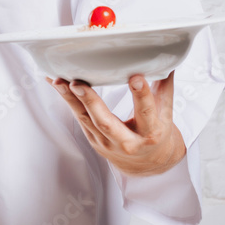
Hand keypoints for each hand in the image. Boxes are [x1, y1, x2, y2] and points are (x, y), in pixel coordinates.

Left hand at [45, 71, 186, 175]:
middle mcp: (127, 142)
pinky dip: (66, 100)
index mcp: (150, 134)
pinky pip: (78, 118)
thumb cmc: (157, 133)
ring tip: (59, 81)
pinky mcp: (93, 140)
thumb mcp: (166, 113)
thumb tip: (168, 60)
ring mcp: (106, 143)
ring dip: (70, 100)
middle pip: (106, 122)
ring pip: (86, 120)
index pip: (146, 113)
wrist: (147, 163)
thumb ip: (165, 87)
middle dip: (91, 103)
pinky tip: (56, 84)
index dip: (142, 96)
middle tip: (78, 83)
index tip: (136, 78)